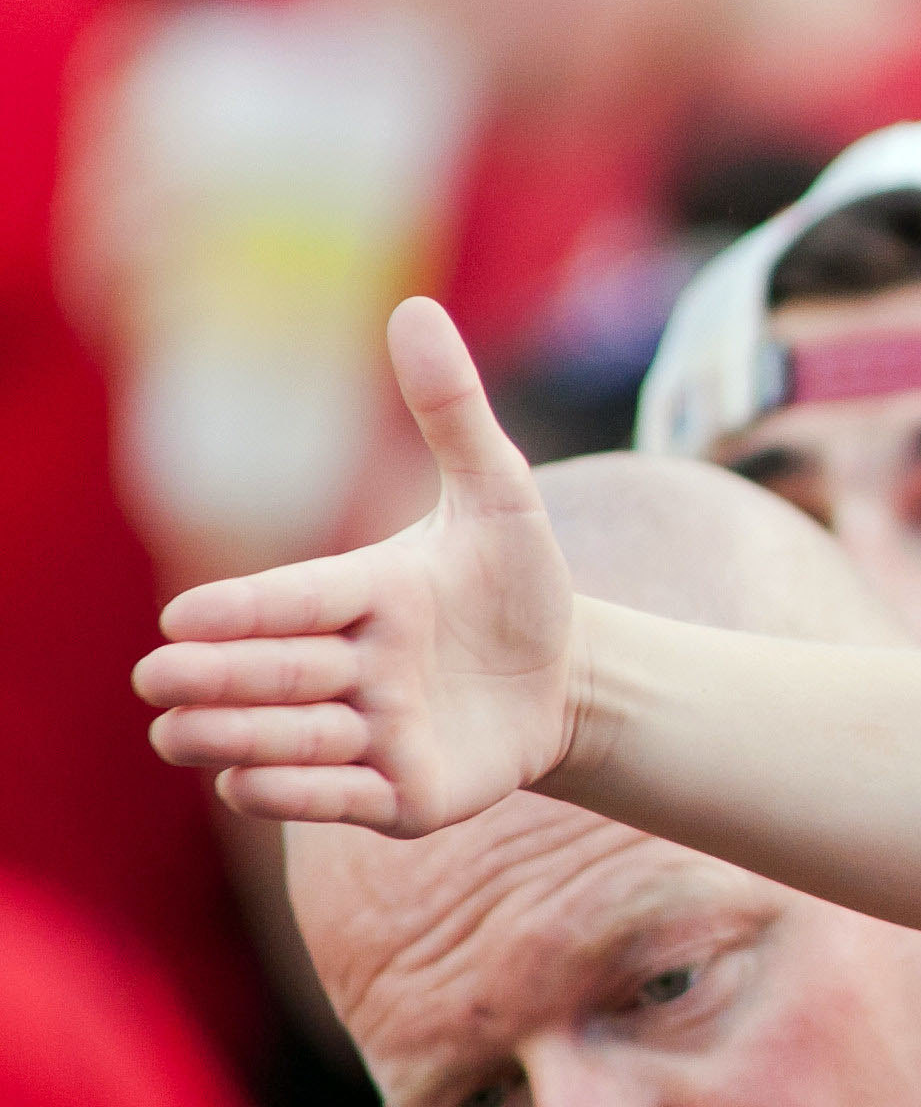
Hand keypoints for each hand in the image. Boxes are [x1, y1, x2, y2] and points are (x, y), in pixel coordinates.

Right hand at [134, 298, 578, 836]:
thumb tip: (415, 306)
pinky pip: (335, 799)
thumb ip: (455, 411)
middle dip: (219, 677)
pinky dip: (293, 793)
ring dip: (242, 736)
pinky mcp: (399, 796)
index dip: (243, 610)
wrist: (573, 678)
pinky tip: (248, 785)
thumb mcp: (501, 495)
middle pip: (274, 672)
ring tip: (185, 735)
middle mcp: (351, 666)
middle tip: (161, 680)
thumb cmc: (523, 584)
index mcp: (363, 594)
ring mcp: (368, 733)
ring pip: (286, 738)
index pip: (293, 600)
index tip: (185, 617)